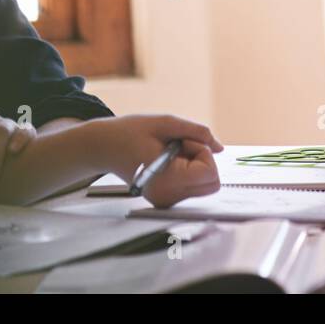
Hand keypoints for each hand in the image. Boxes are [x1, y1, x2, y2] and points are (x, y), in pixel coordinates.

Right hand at [102, 115, 223, 207]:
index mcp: (166, 180)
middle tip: (179, 147)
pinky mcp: (165, 199)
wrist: (104, 146)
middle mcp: (166, 196)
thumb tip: (220, 148)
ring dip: (195, 164)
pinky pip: (192, 186)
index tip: (182, 142)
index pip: (210, 173)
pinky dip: (187, 171)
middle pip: (212, 184)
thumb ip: (197, 132)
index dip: (202, 152)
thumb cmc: (130, 132)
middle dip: (202, 160)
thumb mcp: (166, 122)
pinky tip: (166, 161)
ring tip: (169, 152)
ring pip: (204, 184)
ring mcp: (165, 201)